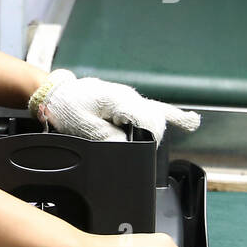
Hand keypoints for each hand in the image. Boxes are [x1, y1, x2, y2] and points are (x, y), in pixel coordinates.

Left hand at [31, 70, 200, 143]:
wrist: (55, 94)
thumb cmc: (66, 108)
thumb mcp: (82, 127)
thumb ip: (107, 138)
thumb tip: (126, 148)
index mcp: (119, 100)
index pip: (149, 121)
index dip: (150, 139)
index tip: (144, 153)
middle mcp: (128, 96)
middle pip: (155, 120)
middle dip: (152, 138)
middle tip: (137, 151)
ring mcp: (129, 98)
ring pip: (156, 115)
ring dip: (157, 129)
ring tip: (179, 134)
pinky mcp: (127, 102)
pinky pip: (155, 108)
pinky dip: (173, 116)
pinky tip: (191, 122)